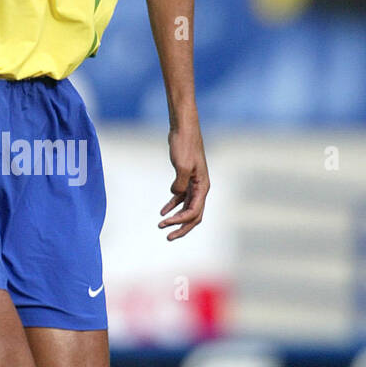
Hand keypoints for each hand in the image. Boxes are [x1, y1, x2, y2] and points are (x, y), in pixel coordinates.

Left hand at [159, 121, 209, 239]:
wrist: (183, 129)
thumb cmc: (185, 145)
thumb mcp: (182, 165)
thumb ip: (180, 184)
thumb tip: (175, 195)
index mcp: (203, 187)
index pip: (193, 212)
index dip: (180, 221)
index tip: (165, 223)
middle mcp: (201, 188)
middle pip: (193, 215)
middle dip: (181, 228)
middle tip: (168, 237)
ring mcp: (194, 184)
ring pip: (187, 208)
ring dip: (175, 218)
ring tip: (162, 226)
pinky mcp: (185, 178)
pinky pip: (180, 197)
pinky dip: (172, 205)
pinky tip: (162, 211)